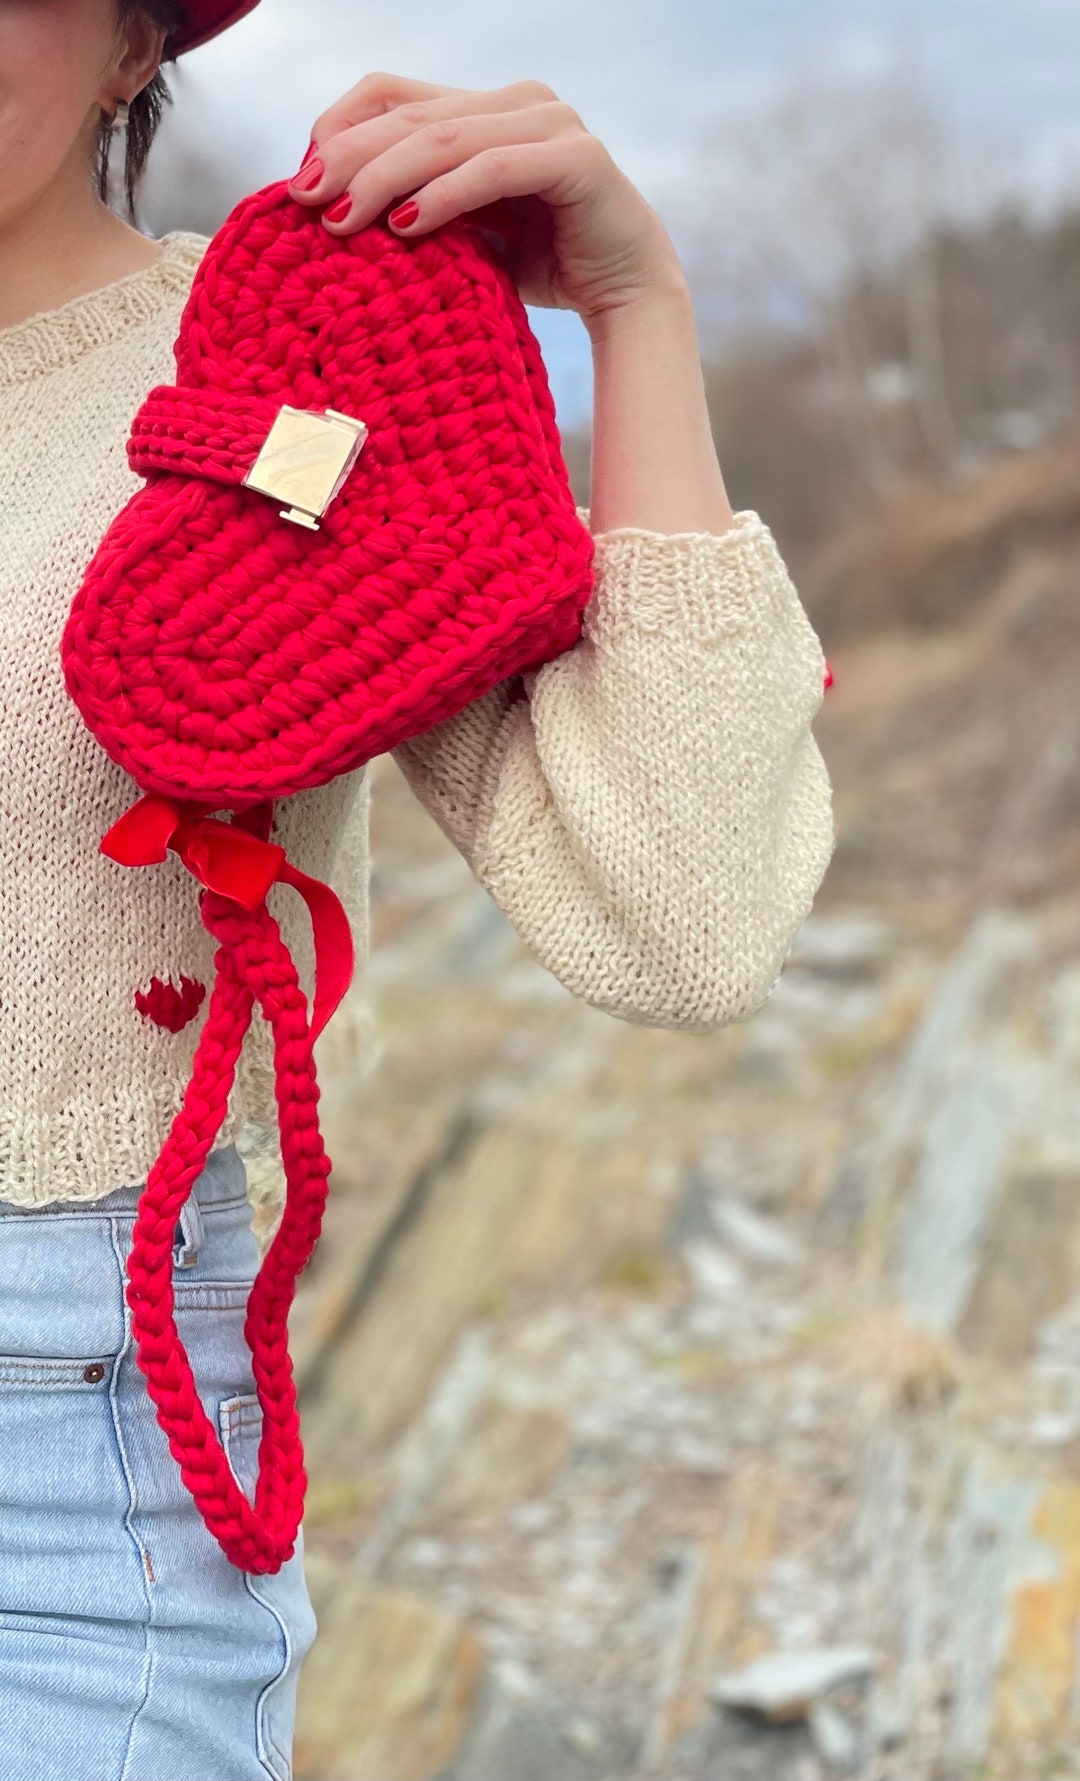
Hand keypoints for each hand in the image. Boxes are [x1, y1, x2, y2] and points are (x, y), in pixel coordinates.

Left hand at [286, 70, 688, 328]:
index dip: (339, 129)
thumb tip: (328, 205)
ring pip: (444, 138)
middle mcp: (517, 101)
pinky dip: (445, 196)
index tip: (301, 185)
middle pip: (410, 115)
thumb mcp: (462, 233)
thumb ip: (415, 204)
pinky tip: (405, 226)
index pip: (391, 94)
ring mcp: (550, 123)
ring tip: (342, 222)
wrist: (626, 295)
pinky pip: (494, 169)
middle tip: (306, 203)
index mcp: (483, 108)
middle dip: (350, 160)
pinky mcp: (576, 158)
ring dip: (385, 179)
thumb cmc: (540, 267)